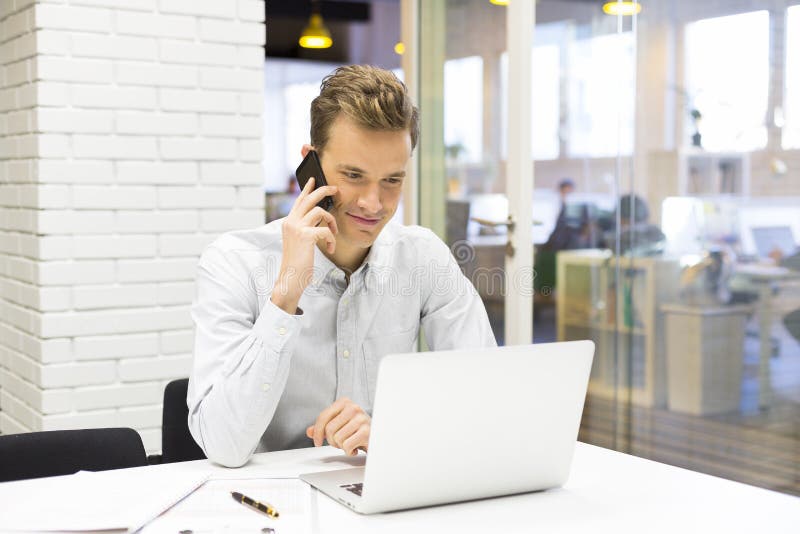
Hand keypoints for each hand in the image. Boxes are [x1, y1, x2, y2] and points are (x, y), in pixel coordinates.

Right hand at [271, 177, 337, 313]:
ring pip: (320, 211)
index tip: (314, 179)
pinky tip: (330, 248)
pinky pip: (326, 230)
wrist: (290, 278)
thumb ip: (306, 228)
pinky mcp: (305, 236)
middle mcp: (291, 222)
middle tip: (336, 189)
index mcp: (289, 222)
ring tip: (333, 233)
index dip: (307, 189)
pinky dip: (332, 239)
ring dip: (332, 222)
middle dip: (324, 191)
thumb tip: (320, 217)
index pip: (299, 200)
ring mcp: (297, 228)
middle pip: (310, 198)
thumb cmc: (297, 262)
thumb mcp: (300, 241)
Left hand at [306, 397, 369, 455]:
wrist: (376, 437)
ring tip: (349, 443)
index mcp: (344, 402)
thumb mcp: (338, 426)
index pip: (323, 417)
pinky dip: (349, 451)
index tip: (318, 442)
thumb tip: (309, 431)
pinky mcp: (367, 431)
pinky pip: (347, 445)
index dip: (317, 432)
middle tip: (339, 442)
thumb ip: (323, 427)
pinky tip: (355, 447)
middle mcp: (353, 407)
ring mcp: (361, 418)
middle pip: (329, 429)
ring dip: (341, 446)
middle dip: (331, 441)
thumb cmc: (356, 430)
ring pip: (337, 438)